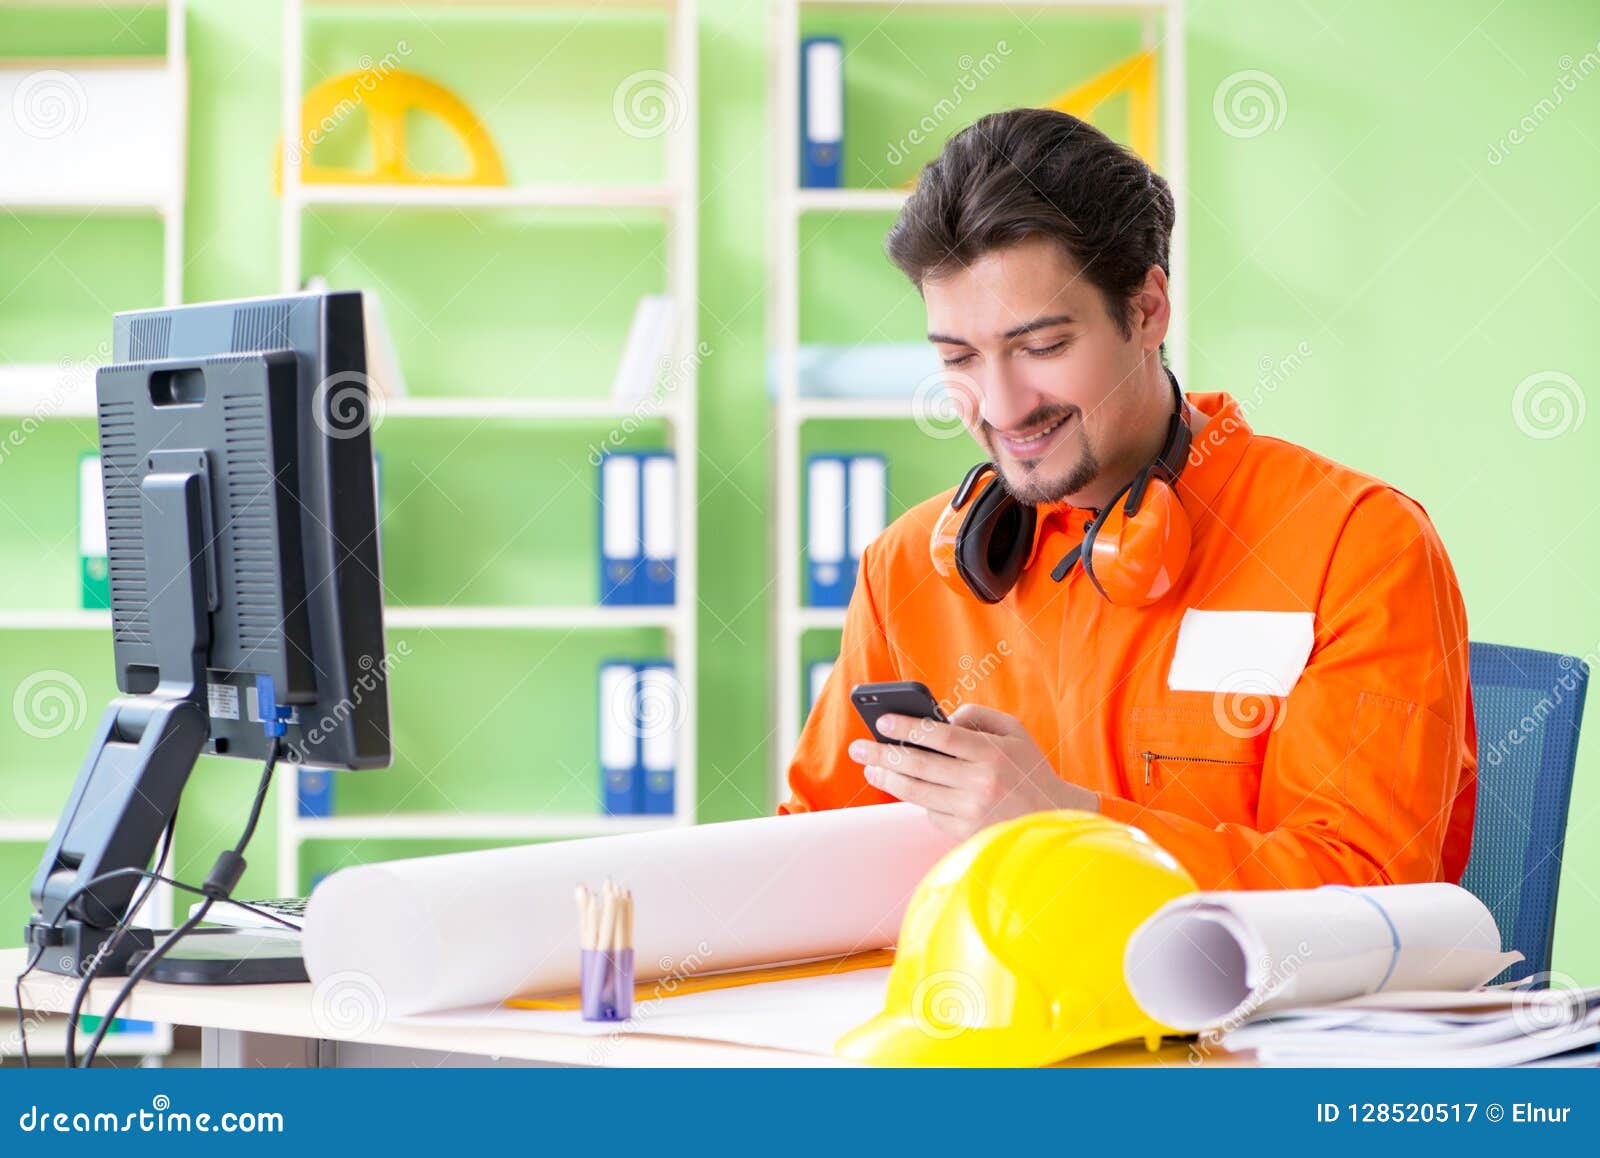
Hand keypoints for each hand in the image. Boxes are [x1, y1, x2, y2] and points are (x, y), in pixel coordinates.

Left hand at [848, 704, 1098, 840]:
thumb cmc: (1028, 768)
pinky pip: (929, 811)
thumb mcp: (1014, 732)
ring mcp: (971, 810)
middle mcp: (979, 782)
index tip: (881, 721)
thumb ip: (977, 716)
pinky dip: (917, 798)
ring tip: (869, 768)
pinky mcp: (965, 832)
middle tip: (858, 747)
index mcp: (990, 752)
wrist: (1053, 817)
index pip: (938, 735)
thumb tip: (941, 718)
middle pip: (918, 765)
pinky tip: (907, 788)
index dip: (906, 727)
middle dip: (882, 754)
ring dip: (887, 779)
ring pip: (916, 792)